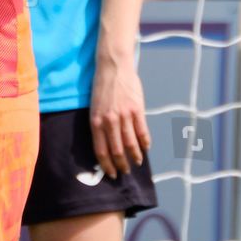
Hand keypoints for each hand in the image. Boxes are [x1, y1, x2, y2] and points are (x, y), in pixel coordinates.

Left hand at [89, 50, 151, 179]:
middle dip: (121, 165)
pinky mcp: (137, 109)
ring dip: (134, 156)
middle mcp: (109, 121)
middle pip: (116, 151)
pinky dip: (145, 143)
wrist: (113, 67)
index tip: (111, 174)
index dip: (107, 166)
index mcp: (96, 122)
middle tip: (125, 171)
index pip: (101, 151)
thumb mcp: (94, 107)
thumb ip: (100, 125)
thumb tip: (106, 145)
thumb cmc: (102, 87)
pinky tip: (146, 148)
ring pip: (131, 144)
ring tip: (137, 163)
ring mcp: (124, 115)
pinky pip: (142, 131)